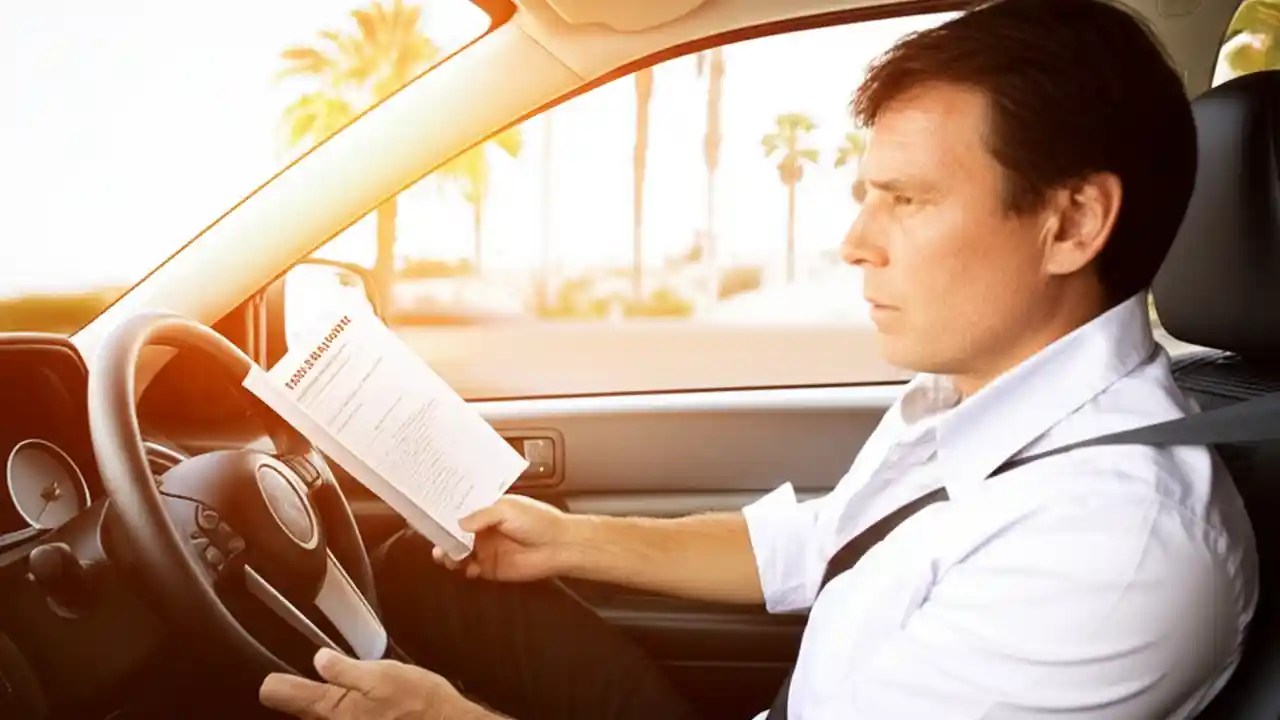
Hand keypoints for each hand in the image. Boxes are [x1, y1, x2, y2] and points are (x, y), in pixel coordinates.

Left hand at [259, 648, 495, 718]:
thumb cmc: (417, 703)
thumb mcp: (385, 675)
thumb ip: (347, 670)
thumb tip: (317, 659)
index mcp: (331, 709)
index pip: (280, 694)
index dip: (277, 682)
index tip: (281, 673)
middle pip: (299, 709)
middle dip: (303, 694)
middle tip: (325, 677)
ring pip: (319, 717)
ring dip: (324, 704)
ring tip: (347, 690)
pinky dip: (343, 711)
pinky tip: (366, 706)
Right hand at [434, 495, 577, 582]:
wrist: (558, 546)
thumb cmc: (539, 521)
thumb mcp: (508, 509)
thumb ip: (482, 515)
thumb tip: (459, 522)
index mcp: (487, 510)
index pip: (460, 511)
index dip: (446, 515)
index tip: (432, 518)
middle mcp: (483, 529)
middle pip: (454, 534)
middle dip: (443, 538)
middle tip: (437, 543)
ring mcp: (485, 549)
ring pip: (458, 553)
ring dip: (450, 555)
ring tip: (448, 557)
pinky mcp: (490, 567)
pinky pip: (470, 569)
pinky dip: (464, 569)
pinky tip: (468, 567)